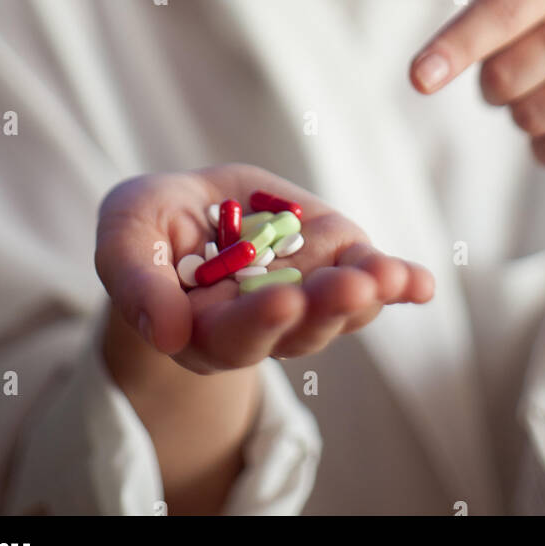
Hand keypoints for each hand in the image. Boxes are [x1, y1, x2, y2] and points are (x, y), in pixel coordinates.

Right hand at [96, 163, 433, 373]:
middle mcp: (263, 327)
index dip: (259, 322)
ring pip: (341, 307)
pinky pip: (371, 282)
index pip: (234, 337)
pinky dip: (398, 283)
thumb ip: (134, 282)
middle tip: (350, 287)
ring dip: (369, 293)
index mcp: (204, 332)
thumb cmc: (149, 227)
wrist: (189, 209)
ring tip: (390, 276)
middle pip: (299, 329)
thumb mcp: (124, 237)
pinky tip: (420, 283)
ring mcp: (306, 297)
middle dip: (326, 308)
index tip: (282, 300)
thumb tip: (166, 334)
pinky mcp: (335, 264)